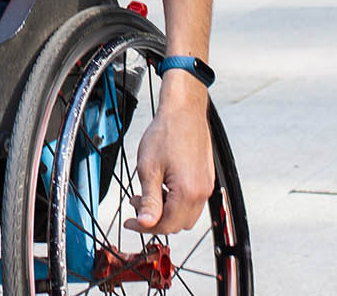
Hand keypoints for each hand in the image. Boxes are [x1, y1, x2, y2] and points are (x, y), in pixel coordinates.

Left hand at [127, 79, 213, 232]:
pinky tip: (162, 185)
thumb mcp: (148, 168)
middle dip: (156, 220)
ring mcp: (206, 185)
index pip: (166, 225)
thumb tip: (145, 223)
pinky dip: (176, 201)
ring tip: (149, 192)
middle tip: (137, 203)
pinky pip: (193, 201)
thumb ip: (149, 200)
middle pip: (178, 224)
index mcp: (187, 192)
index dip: (145, 227)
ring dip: (166, 211)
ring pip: (186, 214)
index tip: (130, 222)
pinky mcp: (206, 177)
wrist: (184, 110)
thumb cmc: (166, 133)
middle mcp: (202, 192)